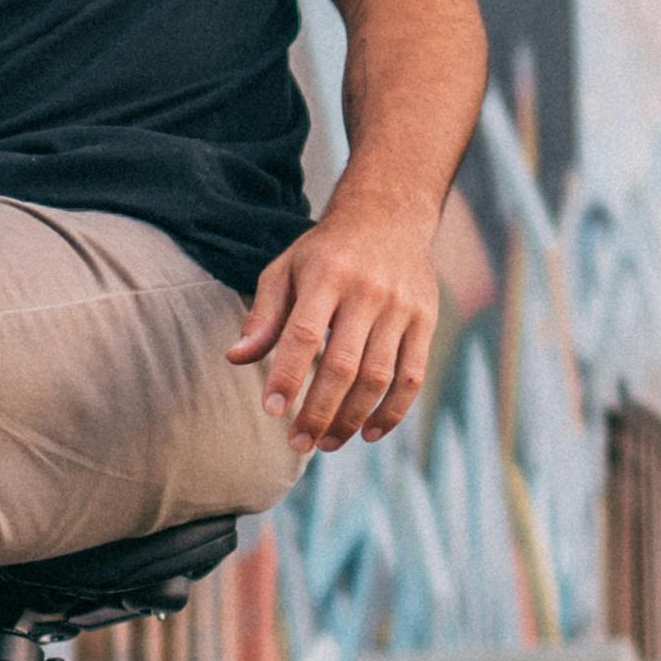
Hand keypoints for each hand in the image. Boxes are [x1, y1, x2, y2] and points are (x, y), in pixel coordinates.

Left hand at [231, 211, 439, 451]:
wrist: (389, 216)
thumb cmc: (326, 252)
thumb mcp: (287, 270)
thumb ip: (263, 315)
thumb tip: (235, 359)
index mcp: (327, 276)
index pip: (304, 334)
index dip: (288, 376)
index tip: (272, 411)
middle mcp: (368, 292)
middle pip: (344, 365)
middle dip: (319, 411)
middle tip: (299, 444)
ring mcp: (401, 308)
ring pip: (379, 377)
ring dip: (353, 419)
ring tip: (327, 443)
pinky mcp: (425, 321)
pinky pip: (412, 376)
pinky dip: (393, 411)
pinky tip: (370, 433)